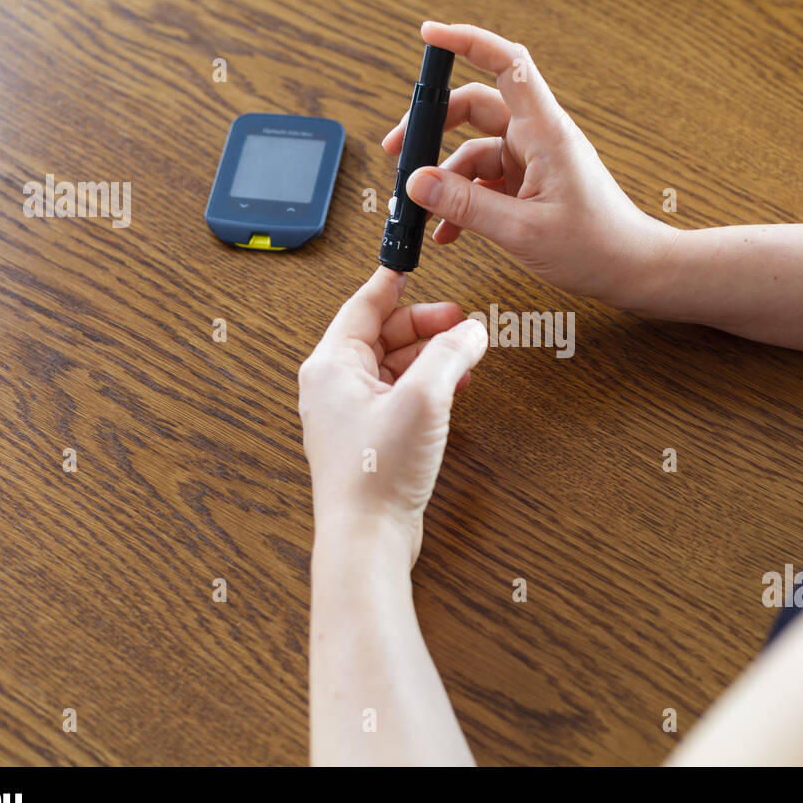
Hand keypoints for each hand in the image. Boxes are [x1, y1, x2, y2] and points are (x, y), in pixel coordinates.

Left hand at [298, 267, 488, 567]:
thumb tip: (471, 331)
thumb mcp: (423, 397)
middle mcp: (334, 387)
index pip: (363, 306)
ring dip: (431, 356)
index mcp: (331, 366)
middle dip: (425, 325)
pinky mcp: (369, 439)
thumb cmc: (376, 473)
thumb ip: (450, 354)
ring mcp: (351, 414)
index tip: (411, 264)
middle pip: (382, 335)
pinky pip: (399, 395)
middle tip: (462, 320)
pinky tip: (454, 387)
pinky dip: (427, 385)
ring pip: (394, 366)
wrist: (367, 538)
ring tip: (466, 352)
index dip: (393, 283)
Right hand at [382, 21, 677, 309]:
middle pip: (475, 107)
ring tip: (421, 210)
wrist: (631, 269)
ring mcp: (533, 160)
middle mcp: (537, 137)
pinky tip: (447, 230)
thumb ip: (467, 205)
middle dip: (432, 125)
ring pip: (474, 150)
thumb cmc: (595, 246)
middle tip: (397, 150)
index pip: (506, 64)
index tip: (428, 35)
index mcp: (544, 132)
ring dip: (445, 178)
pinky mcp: (530, 184)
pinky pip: (485, 181)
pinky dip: (463, 200)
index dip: (467, 41)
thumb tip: (417, 182)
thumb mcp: (522, 230)